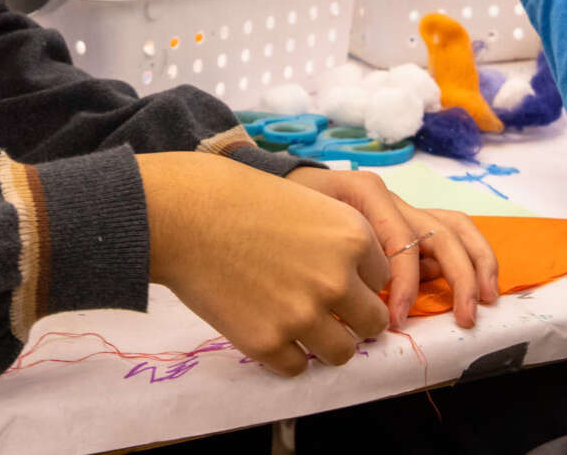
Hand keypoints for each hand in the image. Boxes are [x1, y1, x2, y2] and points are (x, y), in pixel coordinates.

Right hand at [140, 152, 389, 375]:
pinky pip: (296, 367)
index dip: (358, 281)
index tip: (334, 277)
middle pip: (372, 322)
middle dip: (352, 319)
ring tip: (298, 325)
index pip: (383, 280)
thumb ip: (340, 242)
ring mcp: (303, 315)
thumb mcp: (309, 203)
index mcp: (353, 237)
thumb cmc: (240, 199)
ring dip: (325, 343)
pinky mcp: (268, 343)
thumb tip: (359, 285)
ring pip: (342, 353)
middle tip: (325, 310)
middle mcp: (336, 279)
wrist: (184, 214)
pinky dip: (285, 354)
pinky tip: (266, 328)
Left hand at [286, 167, 499, 328]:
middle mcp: (395, 200)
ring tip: (488, 298)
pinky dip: (470, 257)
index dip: (405, 285)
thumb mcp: (301, 220)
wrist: (287, 181)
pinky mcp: (410, 222)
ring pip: (456, 226)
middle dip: (461, 275)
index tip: (395, 319)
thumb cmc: (291, 203)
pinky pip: (450, 232)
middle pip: (442, 231)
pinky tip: (478, 285)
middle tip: (467, 315)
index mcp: (369, 195)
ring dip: (478, 262)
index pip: (402, 242)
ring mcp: (406, 209)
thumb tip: (362, 297)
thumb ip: (331, 251)